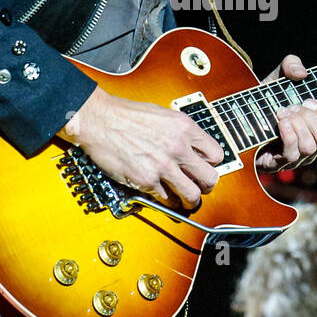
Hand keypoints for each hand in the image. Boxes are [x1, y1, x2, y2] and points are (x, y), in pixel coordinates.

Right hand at [58, 87, 223, 209]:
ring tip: (185, 201)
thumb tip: (191, 148)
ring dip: (190, 201)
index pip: (216, 155)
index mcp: (185, 128)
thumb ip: (180, 133)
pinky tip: (163, 197)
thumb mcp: (163, 115)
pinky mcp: (146, 180)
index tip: (204, 167)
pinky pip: (166, 199)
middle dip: (205, 186)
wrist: (99, 119)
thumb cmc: (126, 115)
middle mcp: (179, 148)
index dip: (211, 164)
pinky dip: (166, 201)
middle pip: (210, 179)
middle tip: (198, 188)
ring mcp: (163, 166)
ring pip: (192, 195)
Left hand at [255, 54, 316, 172]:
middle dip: (309, 119)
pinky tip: (279, 123)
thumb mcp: (278, 77)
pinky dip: (287, 135)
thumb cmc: (266, 99)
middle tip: (291, 107)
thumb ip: (291, 65)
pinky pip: (292, 154)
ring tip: (281, 114)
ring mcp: (297, 156)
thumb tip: (302, 73)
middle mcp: (312, 144)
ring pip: (310, 147)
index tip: (308, 101)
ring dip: (296, 125)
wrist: (240, 115)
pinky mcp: (279, 163)